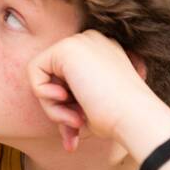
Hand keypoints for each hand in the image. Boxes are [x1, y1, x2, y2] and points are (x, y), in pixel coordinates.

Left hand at [26, 30, 159, 152]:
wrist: (134, 116)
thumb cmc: (117, 119)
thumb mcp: (89, 107)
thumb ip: (70, 102)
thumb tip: (56, 103)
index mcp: (101, 54)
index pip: (66, 79)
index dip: (67, 107)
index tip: (77, 128)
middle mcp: (91, 42)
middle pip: (53, 76)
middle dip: (58, 108)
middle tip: (74, 128)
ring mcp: (80, 41)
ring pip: (44, 75)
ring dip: (52, 106)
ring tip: (75, 120)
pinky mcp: (66, 47)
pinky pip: (34, 71)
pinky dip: (43, 94)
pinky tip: (65, 101)